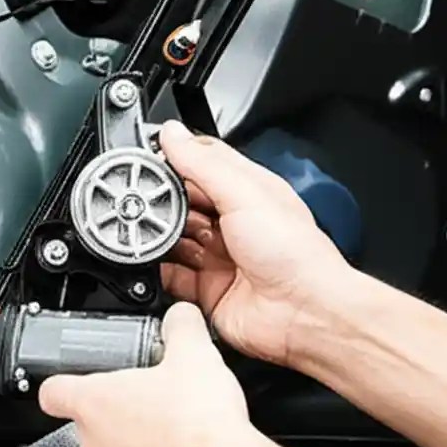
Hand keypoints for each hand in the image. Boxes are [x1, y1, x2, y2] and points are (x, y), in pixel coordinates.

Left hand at [39, 303, 262, 446]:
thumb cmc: (200, 424)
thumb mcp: (194, 352)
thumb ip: (180, 326)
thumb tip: (180, 317)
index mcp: (94, 403)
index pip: (51, 392)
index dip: (62, 380)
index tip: (76, 375)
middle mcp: (96, 444)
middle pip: (88, 420)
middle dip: (115, 405)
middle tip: (146, 391)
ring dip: (136, 437)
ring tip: (172, 421)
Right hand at [158, 122, 349, 365]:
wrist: (305, 313)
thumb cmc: (296, 255)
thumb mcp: (245, 193)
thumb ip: (204, 163)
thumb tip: (172, 133)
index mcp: (247, 192)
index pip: (201, 166)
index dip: (173, 161)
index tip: (145, 163)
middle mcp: (233, 224)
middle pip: (182, 204)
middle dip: (161, 203)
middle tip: (140, 202)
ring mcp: (220, 258)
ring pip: (174, 241)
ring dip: (159, 238)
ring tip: (148, 234)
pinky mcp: (208, 291)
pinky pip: (172, 278)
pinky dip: (158, 272)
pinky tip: (152, 264)